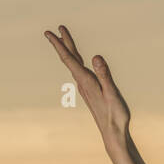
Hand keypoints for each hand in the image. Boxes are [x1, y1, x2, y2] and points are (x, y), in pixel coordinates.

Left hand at [44, 25, 130, 152]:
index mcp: (86, 81)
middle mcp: (82, 83)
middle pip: (69, 59)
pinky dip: (75, 60)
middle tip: (53, 30)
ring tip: (63, 40)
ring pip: (74, 64)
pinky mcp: (89, 90)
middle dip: (62, 43)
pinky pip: (79, 70)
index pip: (69, 59)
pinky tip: (76, 60)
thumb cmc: (114, 115)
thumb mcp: (112, 93)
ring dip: (68, 51)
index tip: (50, 33)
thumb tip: (96, 57)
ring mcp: (84, 87)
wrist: (112, 133)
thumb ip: (104, 74)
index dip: (59, 44)